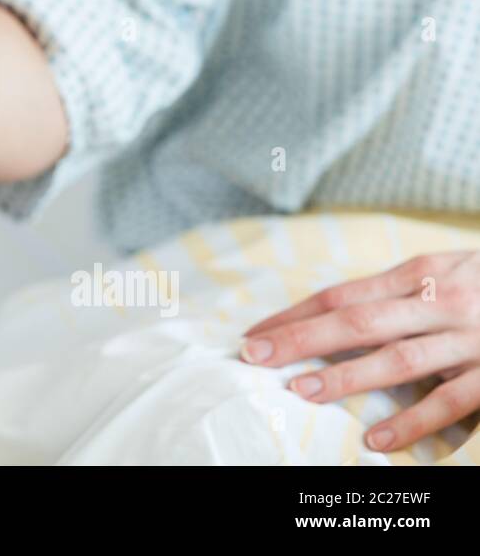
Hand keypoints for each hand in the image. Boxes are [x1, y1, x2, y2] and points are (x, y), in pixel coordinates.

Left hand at [241, 251, 479, 451]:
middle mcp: (438, 302)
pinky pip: (453, 401)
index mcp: (418, 274)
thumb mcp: (443, 270)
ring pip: (399, 359)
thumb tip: (333, 312)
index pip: (341, 295)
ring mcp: (469, 339)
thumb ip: (395, 290)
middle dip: (300, 340)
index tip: (253, 334)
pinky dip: (414, 421)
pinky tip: (378, 439)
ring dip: (346, 377)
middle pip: (356, 321)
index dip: (294, 314)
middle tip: (254, 357)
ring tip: (300, 392)